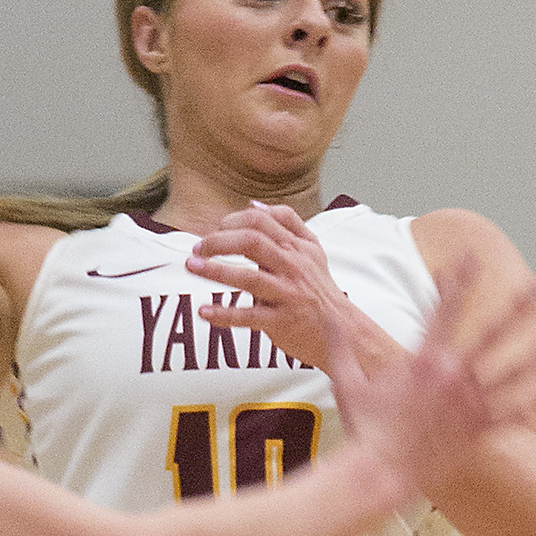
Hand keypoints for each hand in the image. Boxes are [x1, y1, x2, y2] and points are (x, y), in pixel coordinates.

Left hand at [186, 202, 355, 366]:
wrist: (343, 330)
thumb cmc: (320, 288)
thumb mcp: (312, 249)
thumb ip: (287, 223)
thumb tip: (254, 204)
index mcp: (296, 246)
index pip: (261, 220)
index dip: (233, 220)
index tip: (216, 229)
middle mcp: (292, 266)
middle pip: (252, 242)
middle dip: (219, 241)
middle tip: (197, 249)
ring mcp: (287, 294)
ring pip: (249, 278)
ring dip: (216, 271)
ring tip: (192, 267)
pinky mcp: (282, 321)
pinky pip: (250, 317)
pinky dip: (225, 315)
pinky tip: (204, 312)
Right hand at [322, 254, 535, 501]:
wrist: (377, 473)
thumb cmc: (364, 431)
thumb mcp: (346, 382)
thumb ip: (341, 346)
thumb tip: (329, 316)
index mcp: (421, 360)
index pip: (443, 309)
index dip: (458, 280)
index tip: (470, 258)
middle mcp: (451, 375)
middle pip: (491, 334)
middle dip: (515, 308)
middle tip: (535, 288)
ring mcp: (467, 403)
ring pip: (512, 372)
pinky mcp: (476, 431)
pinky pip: (511, 414)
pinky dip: (532, 403)